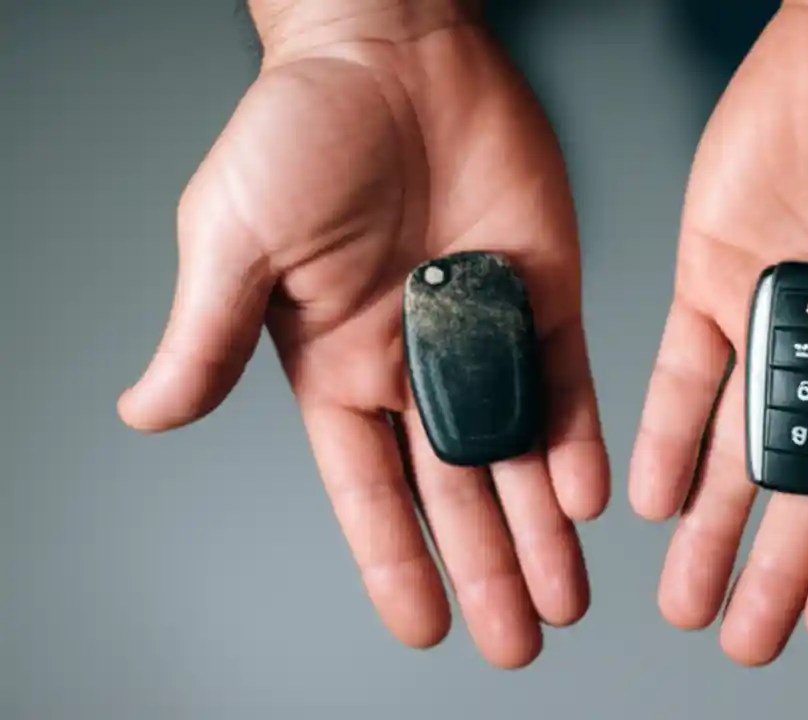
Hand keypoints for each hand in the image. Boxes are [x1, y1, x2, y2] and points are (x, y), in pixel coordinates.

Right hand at [118, 2, 608, 667]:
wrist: (391, 48)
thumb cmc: (300, 130)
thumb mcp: (234, 241)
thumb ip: (207, 339)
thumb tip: (147, 415)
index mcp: (338, 367)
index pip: (370, 490)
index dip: (395, 561)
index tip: (425, 627)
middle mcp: (415, 362)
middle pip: (456, 490)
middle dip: (487, 568)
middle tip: (519, 639)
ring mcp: (487, 331)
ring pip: (519, 453)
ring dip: (541, 528)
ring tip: (565, 597)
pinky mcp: (546, 291)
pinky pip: (567, 381)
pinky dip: (577, 439)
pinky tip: (586, 496)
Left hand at [629, 0, 807, 665]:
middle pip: (807, 483)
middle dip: (777, 565)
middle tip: (746, 638)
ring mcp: (777, 318)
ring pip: (738, 444)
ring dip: (713, 524)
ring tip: (688, 599)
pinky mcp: (716, 278)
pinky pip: (687, 374)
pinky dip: (670, 434)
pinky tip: (656, 497)